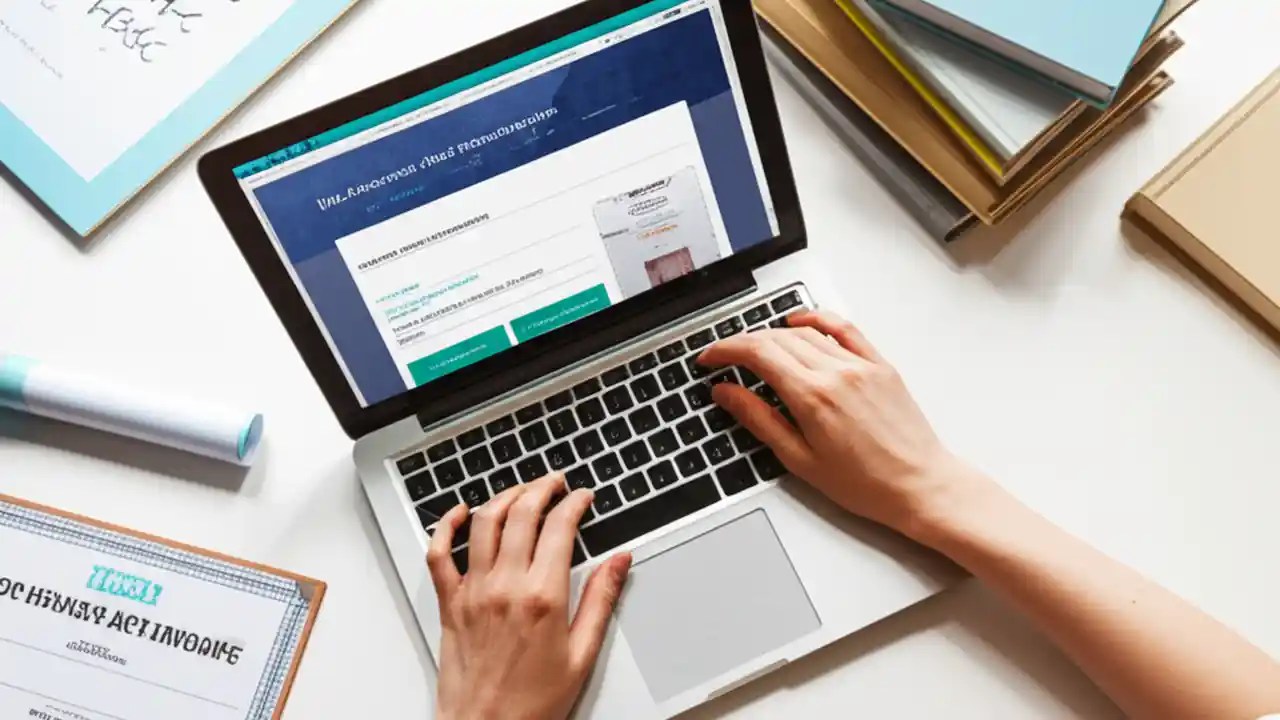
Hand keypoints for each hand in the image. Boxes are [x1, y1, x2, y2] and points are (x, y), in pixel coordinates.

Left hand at [428, 474, 632, 719]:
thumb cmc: (533, 703)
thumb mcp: (582, 654)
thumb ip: (601, 600)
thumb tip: (619, 562)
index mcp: (543, 597)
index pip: (560, 527)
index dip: (574, 503)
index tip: (583, 497)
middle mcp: (505, 587)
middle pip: (521, 513)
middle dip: (542, 488)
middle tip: (556, 482)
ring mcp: (474, 592)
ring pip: (483, 522)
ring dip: (504, 497)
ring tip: (521, 491)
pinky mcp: (451, 603)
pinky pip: (439, 553)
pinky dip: (445, 525)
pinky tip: (458, 512)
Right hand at [699, 310, 990, 539]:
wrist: (920, 486)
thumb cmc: (865, 483)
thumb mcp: (800, 459)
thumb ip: (760, 420)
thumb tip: (727, 394)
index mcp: (813, 397)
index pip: (758, 353)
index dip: (726, 350)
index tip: (710, 357)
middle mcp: (836, 373)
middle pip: (776, 339)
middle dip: (743, 343)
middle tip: (725, 357)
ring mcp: (860, 365)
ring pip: (805, 332)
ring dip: (774, 334)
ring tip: (756, 348)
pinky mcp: (879, 365)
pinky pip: (844, 328)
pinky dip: (818, 318)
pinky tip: (801, 321)